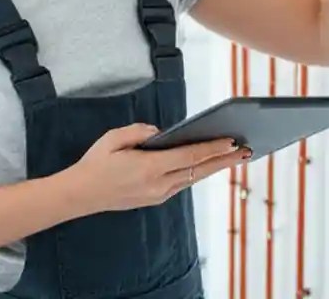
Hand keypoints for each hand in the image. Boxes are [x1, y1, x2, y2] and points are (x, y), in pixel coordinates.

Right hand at [61, 123, 251, 213]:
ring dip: (214, 167)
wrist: (81, 195)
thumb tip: (161, 132)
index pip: (190, 157)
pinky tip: (207, 164)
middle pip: (199, 170)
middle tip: (247, 150)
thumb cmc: (96, 163)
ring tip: (234, 156)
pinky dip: (197, 172)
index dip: (213, 148)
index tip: (233, 140)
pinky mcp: (155, 198)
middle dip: (224, 160)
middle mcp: (158, 185)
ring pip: (193, 178)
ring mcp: (158, 195)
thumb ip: (139, 131)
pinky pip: (182, 182)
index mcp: (149, 168)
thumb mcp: (113, 138)